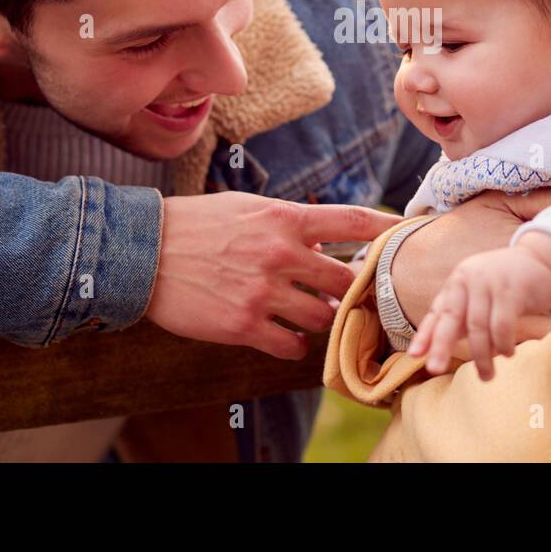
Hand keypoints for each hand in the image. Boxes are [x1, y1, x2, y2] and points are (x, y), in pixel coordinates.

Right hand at [144, 192, 397, 359]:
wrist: (145, 251)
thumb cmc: (197, 224)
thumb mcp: (249, 207)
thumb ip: (289, 221)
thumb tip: (325, 237)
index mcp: (284, 218)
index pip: (352, 219)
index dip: (386, 228)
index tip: (406, 235)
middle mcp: (281, 253)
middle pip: (346, 277)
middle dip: (355, 288)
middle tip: (359, 295)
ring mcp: (264, 291)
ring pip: (322, 316)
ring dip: (325, 319)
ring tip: (317, 315)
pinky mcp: (244, 324)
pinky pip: (290, 344)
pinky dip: (295, 344)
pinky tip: (288, 337)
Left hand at [408, 246, 550, 379]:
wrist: (540, 262)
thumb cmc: (502, 285)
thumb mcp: (475, 296)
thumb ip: (455, 317)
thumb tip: (430, 349)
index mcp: (456, 282)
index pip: (437, 312)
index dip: (425, 334)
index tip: (415, 355)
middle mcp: (469, 278)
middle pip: (452, 317)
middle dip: (442, 345)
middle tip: (435, 369)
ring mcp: (490, 282)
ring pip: (479, 327)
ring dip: (482, 356)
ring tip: (486, 376)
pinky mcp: (513, 290)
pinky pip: (502, 324)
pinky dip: (503, 344)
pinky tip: (507, 354)